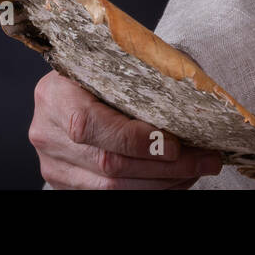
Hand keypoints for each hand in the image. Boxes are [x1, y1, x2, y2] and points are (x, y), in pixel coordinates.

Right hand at [29, 70, 224, 188]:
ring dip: (162, 182)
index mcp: (55, 94)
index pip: (93, 126)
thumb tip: (199, 96)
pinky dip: (148, 188)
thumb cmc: (99, 67)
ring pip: (111, 186)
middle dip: (166, 166)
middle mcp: (47, 133)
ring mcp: (53, 163)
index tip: (176, 144)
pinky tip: (174, 178)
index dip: (137, 140)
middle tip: (206, 160)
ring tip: (197, 169)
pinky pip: (109, 194)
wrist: (69, 84)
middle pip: (109, 163)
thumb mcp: (114, 60)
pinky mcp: (64, 181)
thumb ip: (144, 77)